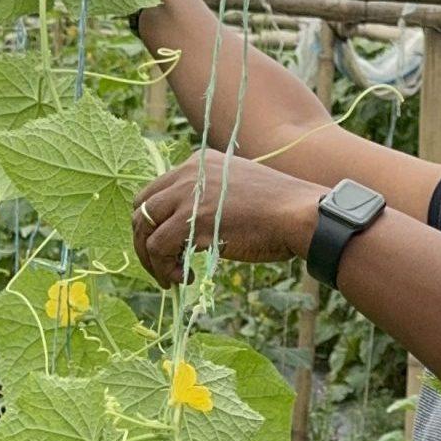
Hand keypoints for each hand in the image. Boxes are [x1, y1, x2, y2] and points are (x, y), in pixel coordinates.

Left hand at [131, 150, 320, 287]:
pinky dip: (164, 267)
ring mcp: (188, 195)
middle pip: (141, 208)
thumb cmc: (280, 208)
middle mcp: (188, 173)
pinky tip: (183, 277)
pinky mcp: (192, 220)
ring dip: (151, 259)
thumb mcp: (239, 189)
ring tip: (170, 278)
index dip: (154, 223)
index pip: (156, 191)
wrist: (299, 214)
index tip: (166, 246)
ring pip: (144, 229)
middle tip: (160, 265)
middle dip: (144, 241)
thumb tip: (192, 226)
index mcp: (198, 162)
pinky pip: (158, 247)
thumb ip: (211, 197)